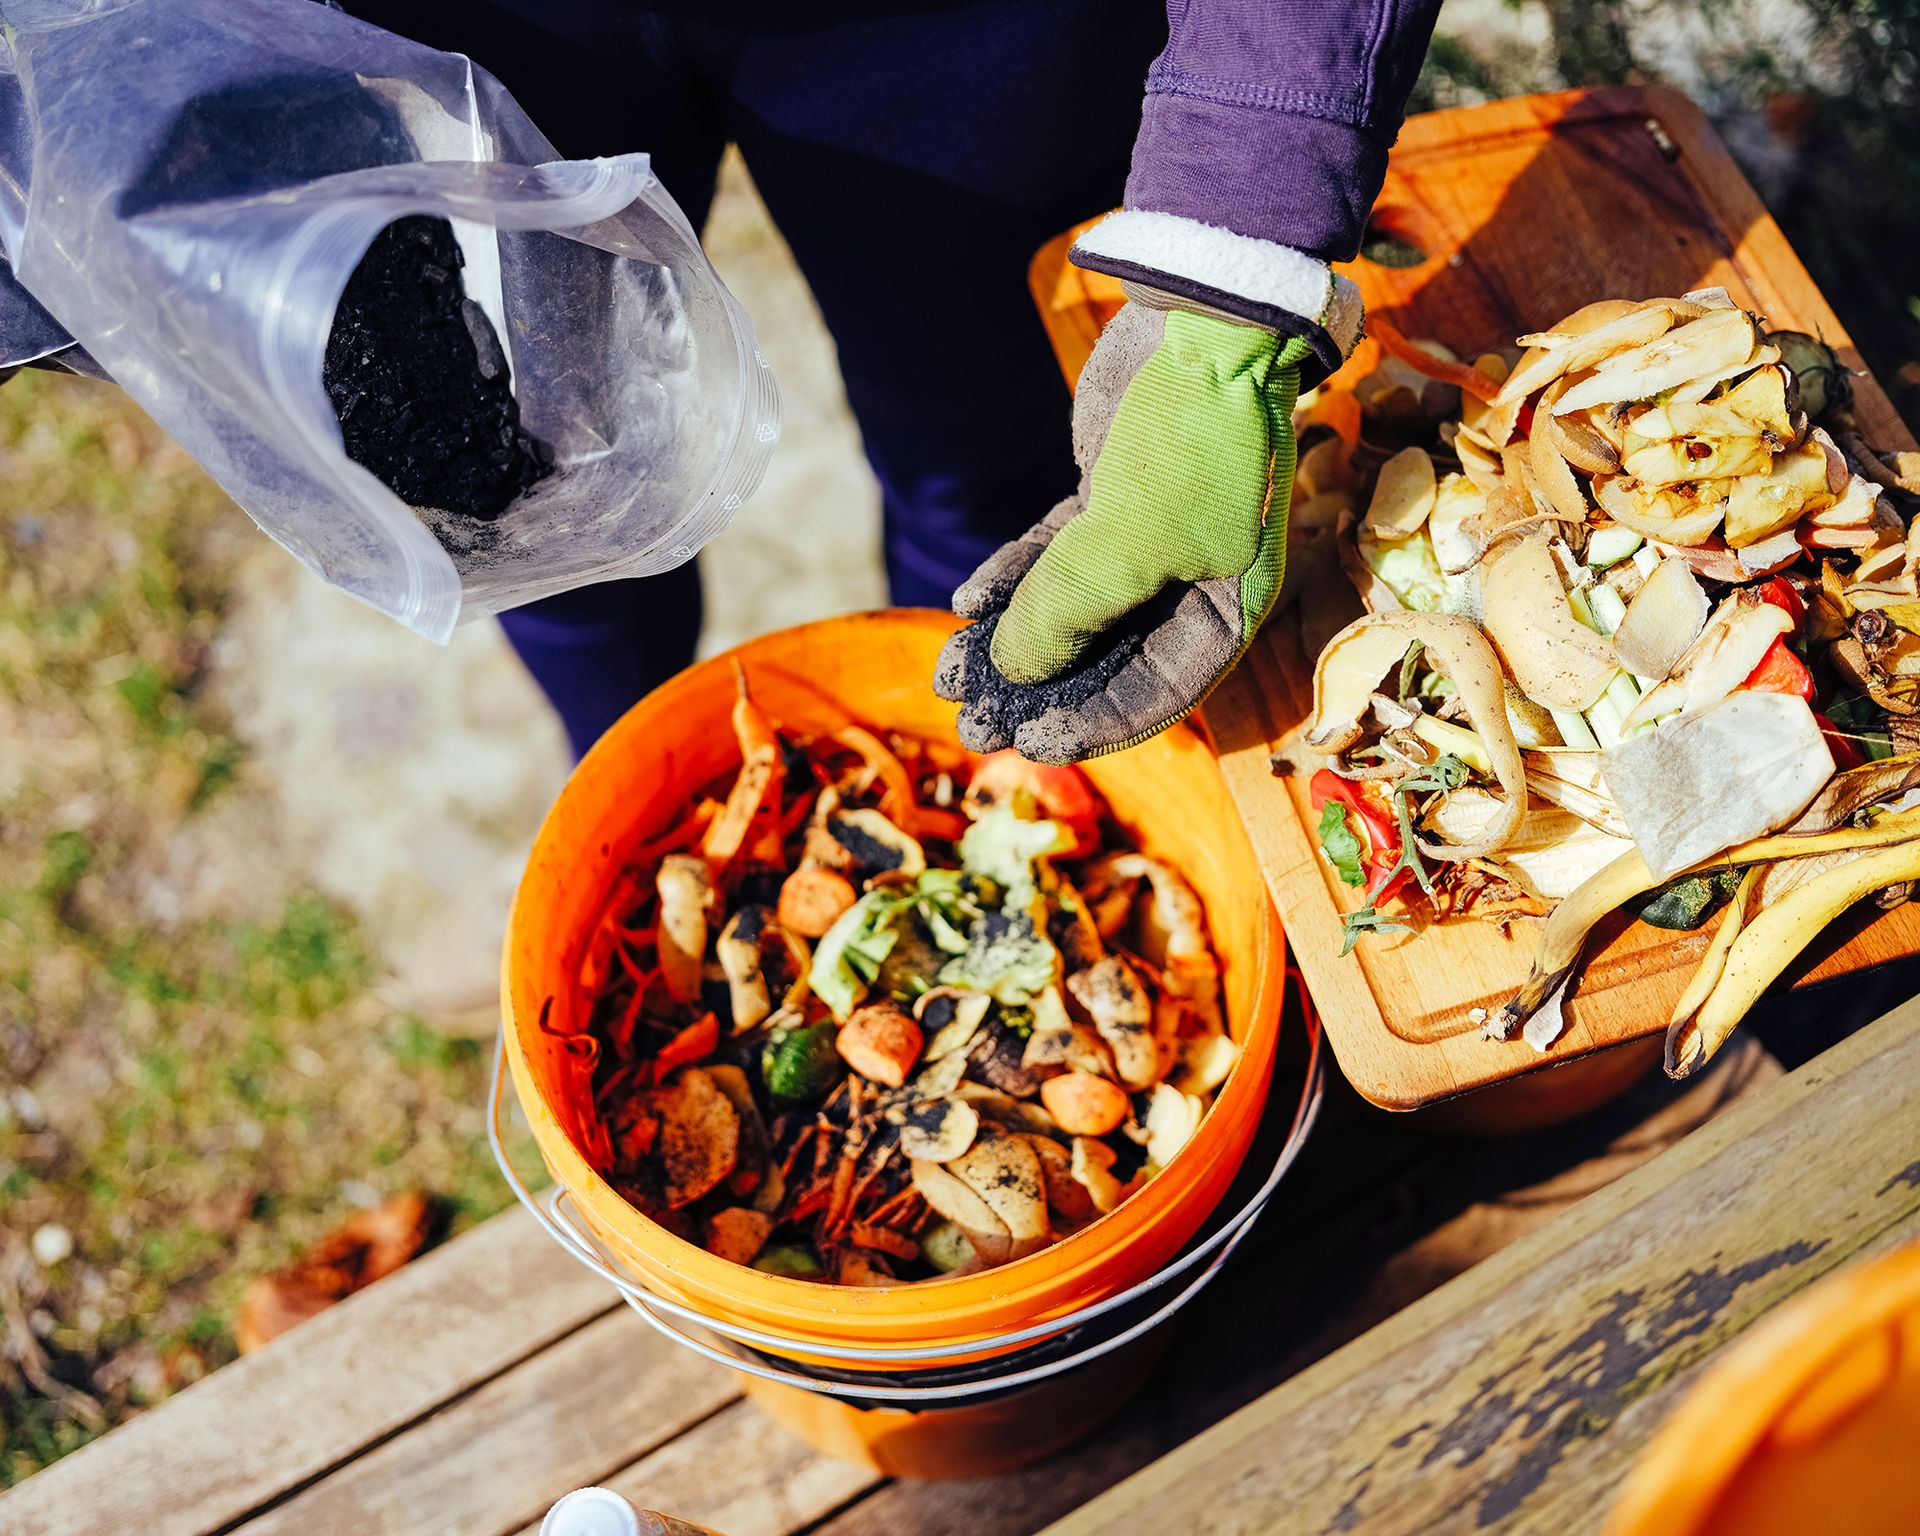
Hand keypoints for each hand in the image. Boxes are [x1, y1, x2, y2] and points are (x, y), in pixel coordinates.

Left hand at [934, 304, 1309, 762]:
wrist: (1202, 324)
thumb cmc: (1191, 444)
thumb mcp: (1130, 545)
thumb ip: (1067, 615)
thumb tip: (1011, 674)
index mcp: (1225, 612)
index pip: (1157, 695)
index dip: (1093, 726)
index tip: (1030, 745)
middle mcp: (1189, 583)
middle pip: (1105, 660)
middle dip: (1036, 693)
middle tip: (973, 725)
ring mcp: (1146, 539)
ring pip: (1069, 610)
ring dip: (1009, 642)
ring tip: (949, 674)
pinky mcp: (1106, 498)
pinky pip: (1050, 558)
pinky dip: (1009, 581)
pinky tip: (963, 608)